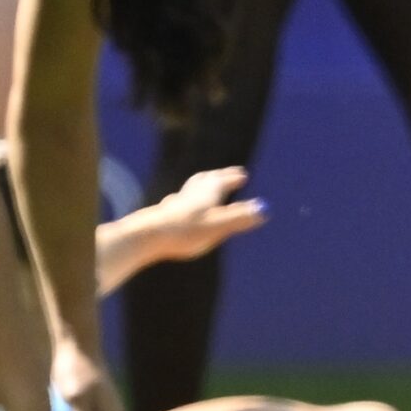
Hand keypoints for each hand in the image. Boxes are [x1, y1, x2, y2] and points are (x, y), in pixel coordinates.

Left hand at [145, 167, 266, 262]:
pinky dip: (187, 199)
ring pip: (190, 188)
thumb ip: (240, 218)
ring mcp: (176, 202)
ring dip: (201, 184)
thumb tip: (263, 210)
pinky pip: (179, 201)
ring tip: (204, 184)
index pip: (223, 180)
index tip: (242, 175)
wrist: (147, 235)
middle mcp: (191, 193)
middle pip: (206, 180)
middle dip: (219, 176)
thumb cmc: (185, 231)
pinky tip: (180, 206)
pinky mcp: (163, 214)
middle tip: (227, 174)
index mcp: (207, 192)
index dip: (233, 178)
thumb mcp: (218, 226)